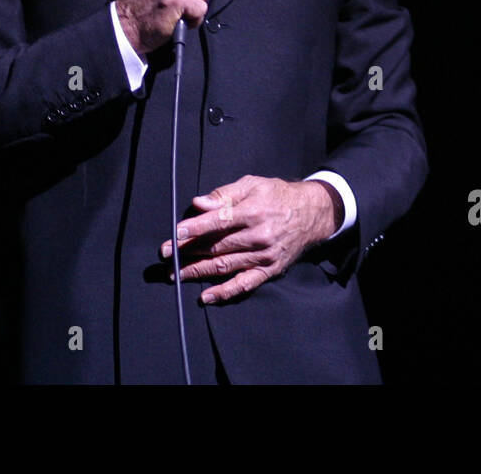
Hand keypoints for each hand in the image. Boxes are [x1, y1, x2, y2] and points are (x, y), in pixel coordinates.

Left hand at [159, 175, 340, 304]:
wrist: (313, 214)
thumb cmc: (278, 195)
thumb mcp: (253, 185)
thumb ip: (224, 195)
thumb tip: (198, 203)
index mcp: (253, 211)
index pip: (218, 221)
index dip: (194, 229)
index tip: (174, 236)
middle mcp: (259, 236)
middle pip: (217, 246)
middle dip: (188, 251)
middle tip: (166, 255)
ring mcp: (264, 256)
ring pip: (225, 266)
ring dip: (197, 271)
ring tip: (176, 274)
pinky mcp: (270, 270)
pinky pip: (244, 284)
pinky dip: (224, 292)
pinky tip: (206, 296)